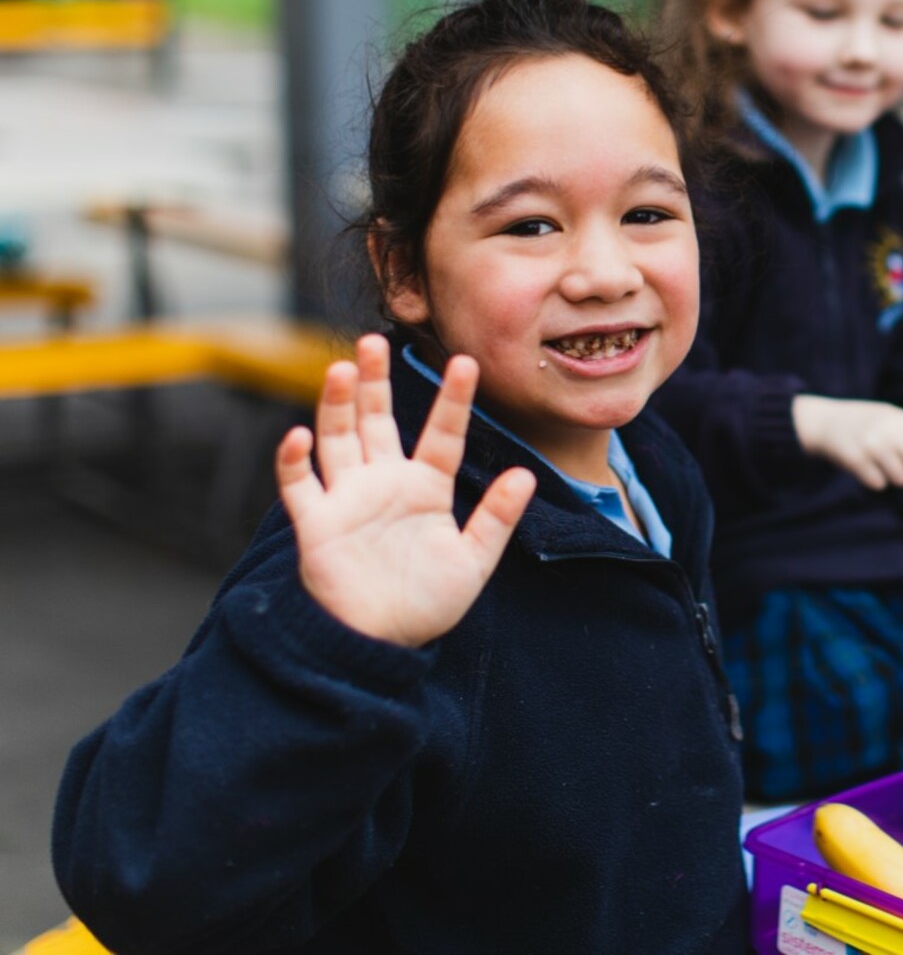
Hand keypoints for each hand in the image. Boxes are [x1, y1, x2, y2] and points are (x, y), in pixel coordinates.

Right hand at [277, 335, 534, 647]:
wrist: (383, 643)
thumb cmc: (428, 602)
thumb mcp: (474, 560)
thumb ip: (497, 518)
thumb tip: (526, 475)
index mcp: (426, 487)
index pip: (442, 433)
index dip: (453, 399)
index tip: (466, 362)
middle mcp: (384, 483)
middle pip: (377, 421)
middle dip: (375, 382)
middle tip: (374, 341)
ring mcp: (348, 499)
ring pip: (337, 439)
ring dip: (336, 405)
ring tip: (342, 369)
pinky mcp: (317, 524)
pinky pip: (299, 486)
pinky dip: (294, 461)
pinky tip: (298, 436)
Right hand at [792, 395, 902, 489]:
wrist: (828, 422)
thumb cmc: (868, 421)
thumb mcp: (896, 418)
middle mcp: (890, 432)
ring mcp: (872, 447)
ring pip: (902, 479)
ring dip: (895, 476)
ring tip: (884, 464)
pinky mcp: (857, 462)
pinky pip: (880, 484)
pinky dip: (876, 480)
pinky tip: (868, 467)